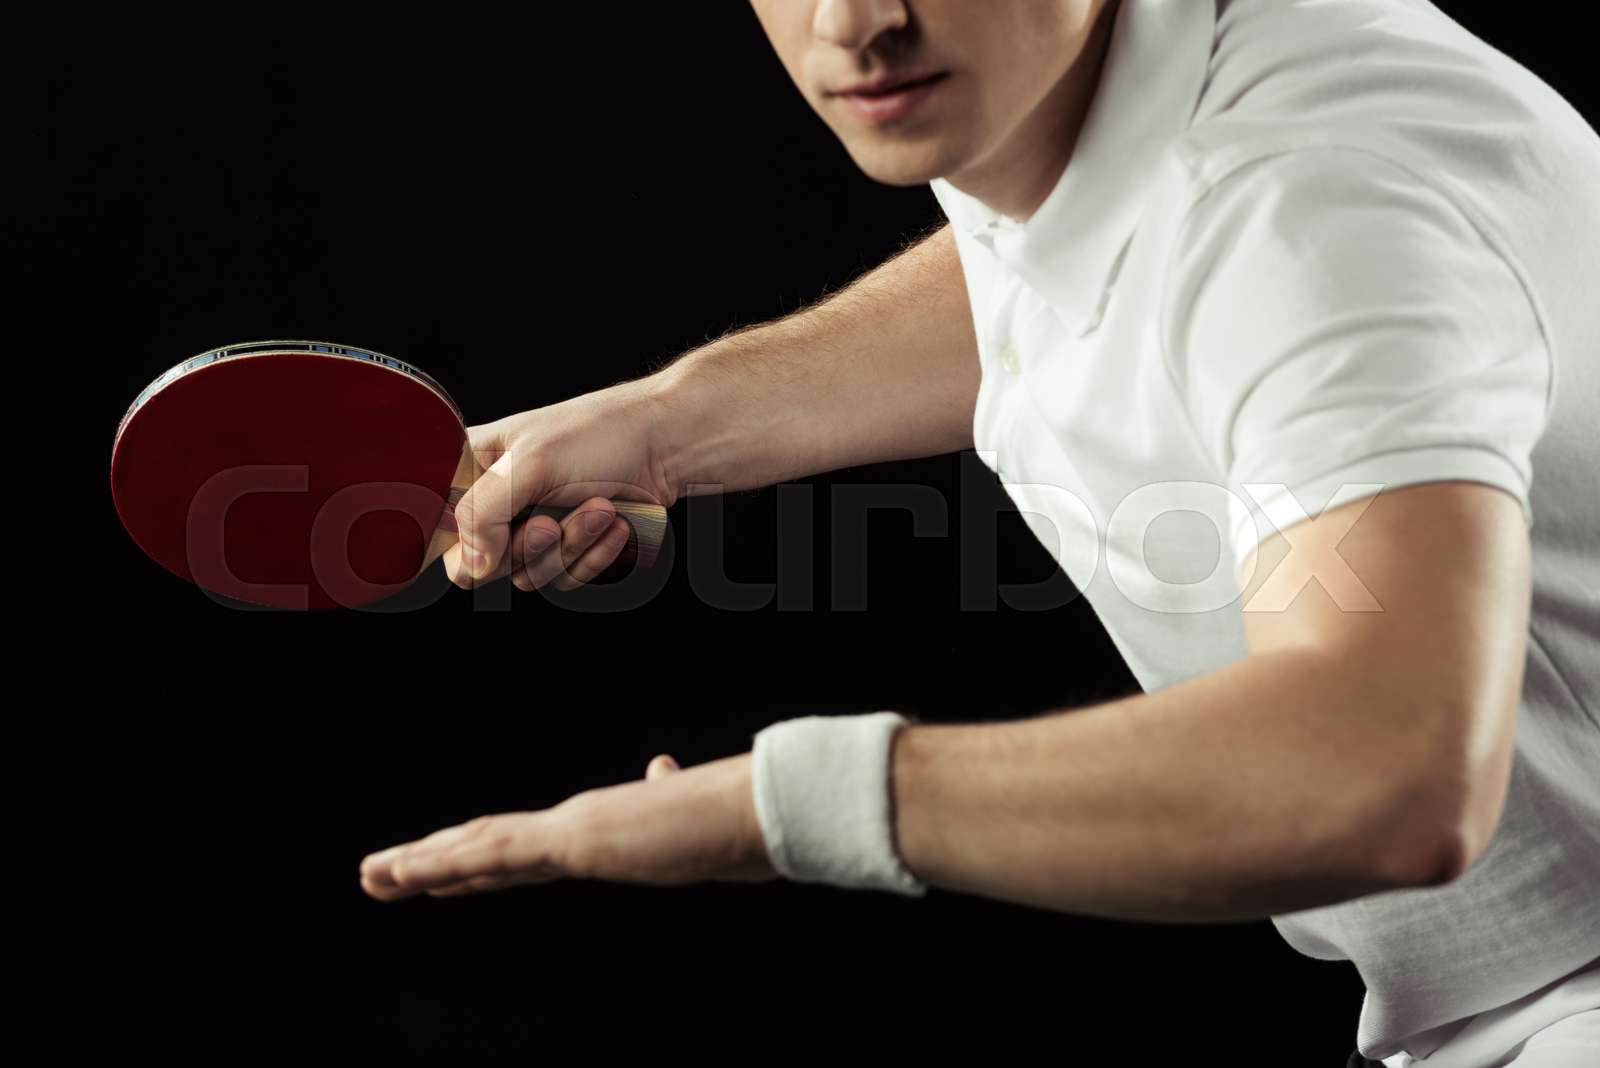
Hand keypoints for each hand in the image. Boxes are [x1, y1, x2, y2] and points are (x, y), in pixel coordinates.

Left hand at [358, 751, 776, 900]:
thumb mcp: (693, 820)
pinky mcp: (572, 841)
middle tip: (377, 871)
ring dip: (418, 863)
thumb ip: (671, 798)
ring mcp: (570, 829)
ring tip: (370, 876)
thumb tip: (662, 765)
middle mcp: (576, 822)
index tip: (436, 863)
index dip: (474, 853)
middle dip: (430, 859)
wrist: (753, 808)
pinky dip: (443, 865)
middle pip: (486, 841)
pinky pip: (494, 856)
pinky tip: (406, 875)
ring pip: (476, 847)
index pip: (524, 845)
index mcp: (601, 828)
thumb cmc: (736, 819)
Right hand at [445, 378, 679, 593]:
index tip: (489, 536)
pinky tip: (618, 524)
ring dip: (571, 547)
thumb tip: (472, 568)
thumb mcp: (530, 464)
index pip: (436, 524)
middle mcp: (500, 500)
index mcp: (474, 467)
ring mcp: (535, 525)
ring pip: (528, 575)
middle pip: (484, 564)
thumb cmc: (600, 435)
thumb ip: (483, 515)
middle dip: (530, 546)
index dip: (457, 541)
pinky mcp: (571, 547)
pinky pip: (566, 579)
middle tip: (553, 520)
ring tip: (601, 508)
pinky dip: (594, 556)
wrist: (668, 444)